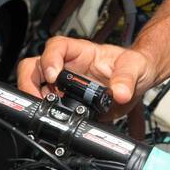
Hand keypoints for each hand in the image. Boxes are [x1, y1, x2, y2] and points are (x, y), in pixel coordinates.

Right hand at [16, 36, 151, 113]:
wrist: (139, 81)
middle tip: (39, 101)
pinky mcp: (66, 101)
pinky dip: (46, 115)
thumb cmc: (135, 66)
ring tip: (48, 113)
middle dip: (30, 83)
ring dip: (35, 100)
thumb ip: (128, 78)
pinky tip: (57, 122)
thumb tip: (120, 93)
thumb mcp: (136, 67)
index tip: (54, 76)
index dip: (50, 59)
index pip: (56, 46)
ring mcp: (64, 84)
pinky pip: (47, 106)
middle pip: (35, 66)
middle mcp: (67, 65)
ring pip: (35, 85)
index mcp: (81, 51)